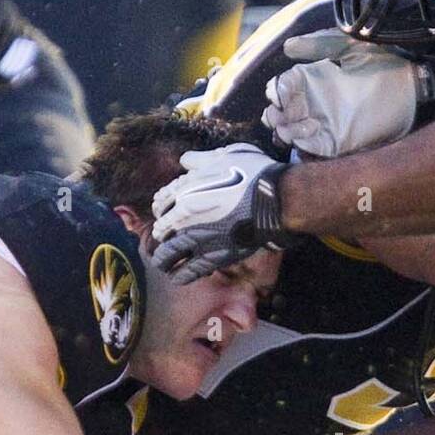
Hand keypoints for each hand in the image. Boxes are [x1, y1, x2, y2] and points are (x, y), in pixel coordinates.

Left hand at [150, 143, 290, 283]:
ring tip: (162, 265)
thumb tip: (185, 159)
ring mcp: (198, 237)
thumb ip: (201, 160)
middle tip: (160, 242)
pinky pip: (191, 270)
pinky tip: (177, 278)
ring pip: (170, 253)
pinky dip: (181, 275)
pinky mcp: (214, 256)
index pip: (161, 204)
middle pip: (162, 231)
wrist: (274, 199)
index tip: (163, 217)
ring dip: (164, 260)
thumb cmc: (254, 174)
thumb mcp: (225, 156)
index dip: (161, 211)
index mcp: (186, 190)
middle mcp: (185, 215)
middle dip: (160, 237)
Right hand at [262, 29, 425, 157]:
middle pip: (281, 116)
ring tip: (293, 123)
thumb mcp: (347, 47)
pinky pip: (314, 148)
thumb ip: (317, 46)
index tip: (278, 92)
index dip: (275, 93)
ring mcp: (326, 124)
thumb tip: (287, 48)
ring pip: (292, 135)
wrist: (411, 85)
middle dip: (275, 116)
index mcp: (313, 82)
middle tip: (280, 113)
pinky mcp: (339, 142)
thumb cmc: (384, 61)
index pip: (282, 91)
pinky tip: (310, 128)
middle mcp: (316, 105)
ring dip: (287, 130)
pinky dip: (304, 142)